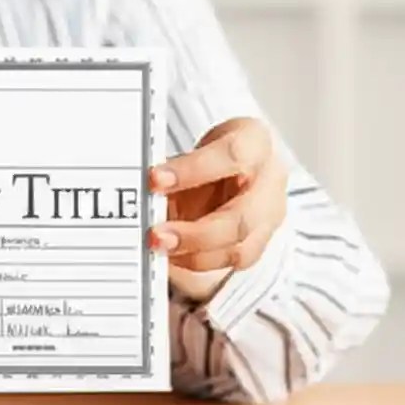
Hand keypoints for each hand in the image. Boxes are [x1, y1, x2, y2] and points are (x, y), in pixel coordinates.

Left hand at [148, 117, 287, 272]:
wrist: (233, 170)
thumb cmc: (211, 157)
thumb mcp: (192, 151)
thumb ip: (170, 172)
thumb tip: (134, 190)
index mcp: (254, 142)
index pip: (231, 156)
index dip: (192, 170)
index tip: (154, 180)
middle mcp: (270, 180)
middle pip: (240, 217)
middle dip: (195, 233)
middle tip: (156, 235)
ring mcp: (269, 215)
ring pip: (239, 247)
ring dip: (195, 255)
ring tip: (160, 249)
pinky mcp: (259, 241)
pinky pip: (231, 261)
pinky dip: (199, 263)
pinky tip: (174, 258)